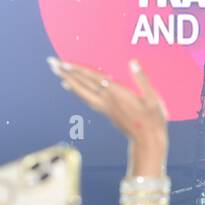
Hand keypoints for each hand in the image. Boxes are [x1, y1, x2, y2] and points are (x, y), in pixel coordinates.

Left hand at [49, 58, 168, 169]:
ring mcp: (105, 108)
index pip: (94, 78)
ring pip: (82, 92)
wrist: (147, 142)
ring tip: (57, 73)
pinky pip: (86, 98)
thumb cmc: (153, 120)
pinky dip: (76, 91)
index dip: (78, 70)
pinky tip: (71, 87)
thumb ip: (142, 79)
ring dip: (68, 81)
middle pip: (82, 85)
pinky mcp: (106, 112)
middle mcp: (107, 100)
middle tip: (51, 63)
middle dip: (66, 73)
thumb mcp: (153, 99)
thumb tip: (133, 62)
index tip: (64, 63)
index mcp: (118, 94)